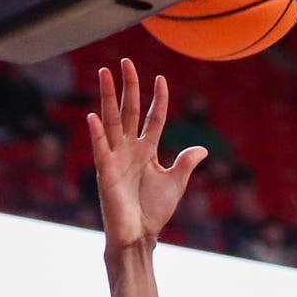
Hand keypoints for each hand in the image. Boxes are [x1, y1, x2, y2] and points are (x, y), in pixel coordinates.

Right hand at [86, 59, 207, 253]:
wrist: (140, 235)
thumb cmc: (154, 211)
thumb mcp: (175, 184)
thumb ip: (185, 164)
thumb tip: (203, 148)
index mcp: (147, 150)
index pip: (153, 118)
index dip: (158, 99)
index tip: (161, 79)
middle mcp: (130, 149)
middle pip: (128, 110)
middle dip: (128, 86)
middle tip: (126, 61)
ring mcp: (116, 157)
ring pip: (111, 121)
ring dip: (108, 97)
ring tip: (104, 73)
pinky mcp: (105, 172)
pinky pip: (100, 148)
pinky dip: (97, 133)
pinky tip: (94, 116)